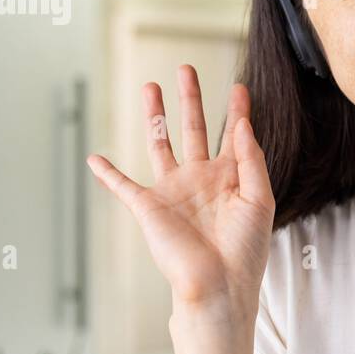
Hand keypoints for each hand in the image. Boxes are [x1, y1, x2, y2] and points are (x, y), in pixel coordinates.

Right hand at [87, 66, 274, 317]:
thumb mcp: (259, 198)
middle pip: (194, 129)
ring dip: (155, 116)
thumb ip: (251, 158)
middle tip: (185, 69)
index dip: (238, 111)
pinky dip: (107, 173)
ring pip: (160, 144)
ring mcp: (174, 191)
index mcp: (231, 179)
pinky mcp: (149, 207)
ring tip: (151, 86)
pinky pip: (123, 186)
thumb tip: (243, 122)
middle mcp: (201, 180)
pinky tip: (95, 159)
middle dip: (191, 98)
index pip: (234, 135)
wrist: (219, 285)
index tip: (239, 87)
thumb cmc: (245, 249)